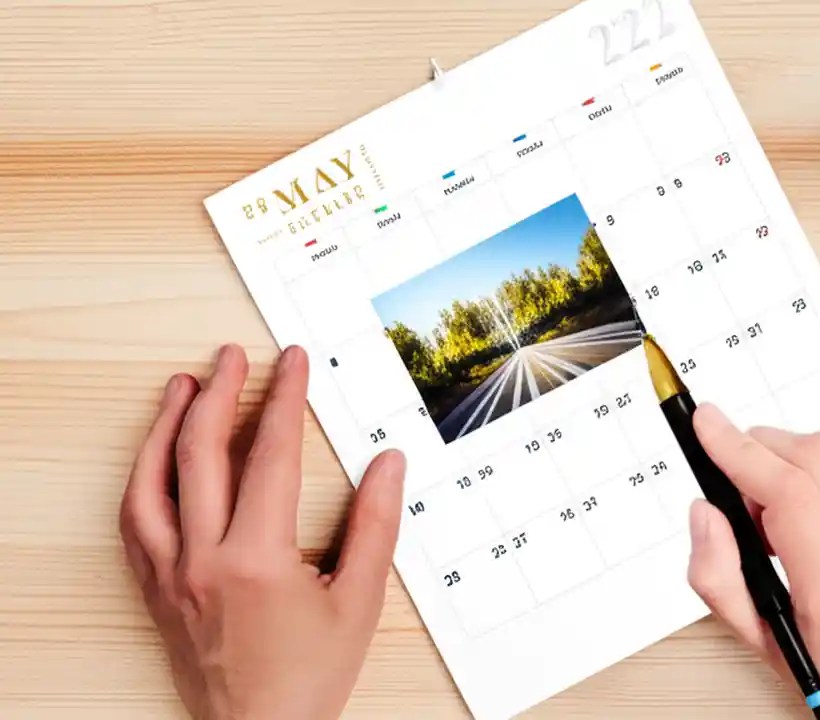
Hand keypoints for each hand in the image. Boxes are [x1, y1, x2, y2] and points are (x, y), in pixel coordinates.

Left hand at [119, 344, 405, 719]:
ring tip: (182, 388)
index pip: (271, 456)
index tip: (292, 363)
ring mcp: (171, 576)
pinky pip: (134, 524)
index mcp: (257, 560)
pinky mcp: (155, 592)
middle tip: (233, 357)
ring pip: (151, 483)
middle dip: (220, 394)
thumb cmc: (308, 679)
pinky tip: (155, 458)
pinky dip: (142, 480)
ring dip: (166, 427)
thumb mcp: (359, 603)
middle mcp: (203, 561)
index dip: (284, 399)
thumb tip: (388, 466)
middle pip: (202, 454)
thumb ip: (375, 527)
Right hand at [686, 405, 819, 718]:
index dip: (739, 451)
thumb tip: (704, 513)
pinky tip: (808, 502)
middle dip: (759, 451)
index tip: (706, 425)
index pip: (787, 493)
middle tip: (739, 491)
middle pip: (812, 457)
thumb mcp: (761, 640)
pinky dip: (819, 464)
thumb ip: (719, 576)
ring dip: (788, 456)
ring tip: (774, 509)